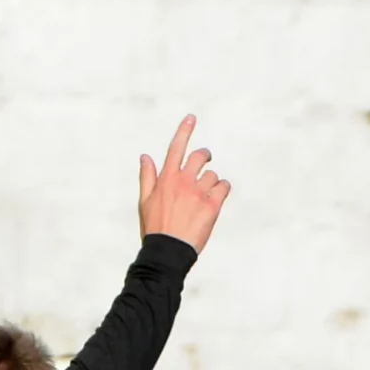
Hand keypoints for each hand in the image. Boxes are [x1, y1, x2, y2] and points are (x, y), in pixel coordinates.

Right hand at [137, 115, 229, 254]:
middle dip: (204, 157)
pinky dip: (221, 191)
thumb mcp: (144, 202)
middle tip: (204, 163)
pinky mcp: (212, 204)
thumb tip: (145, 157)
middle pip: (200, 156)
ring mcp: (198, 192)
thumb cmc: (155, 228)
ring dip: (210, 183)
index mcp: (166, 180)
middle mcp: (183, 182)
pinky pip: (224, 187)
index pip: (175, 149)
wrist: (167, 252)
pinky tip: (213, 202)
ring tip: (202, 199)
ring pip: (213, 175)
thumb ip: (147, 177)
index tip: (191, 117)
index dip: (184, 131)